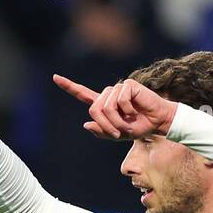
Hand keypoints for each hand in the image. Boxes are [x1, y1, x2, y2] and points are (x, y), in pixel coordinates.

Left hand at [52, 74, 176, 139]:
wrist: (157, 122)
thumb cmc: (139, 127)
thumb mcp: (118, 135)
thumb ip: (102, 132)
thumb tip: (86, 124)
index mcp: (103, 104)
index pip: (83, 94)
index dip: (69, 86)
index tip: (55, 77)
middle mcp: (108, 95)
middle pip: (94, 109)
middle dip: (105, 124)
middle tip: (118, 132)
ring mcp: (117, 89)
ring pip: (106, 107)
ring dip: (117, 121)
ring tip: (129, 122)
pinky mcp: (128, 86)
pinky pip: (120, 101)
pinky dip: (127, 111)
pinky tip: (135, 111)